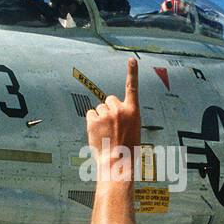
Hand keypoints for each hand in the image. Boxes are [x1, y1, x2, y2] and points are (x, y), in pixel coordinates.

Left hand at [86, 58, 140, 178]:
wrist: (116, 163)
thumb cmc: (126, 150)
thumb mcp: (133, 131)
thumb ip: (125, 118)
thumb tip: (112, 113)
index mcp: (133, 112)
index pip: (132, 88)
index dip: (132, 72)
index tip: (131, 59)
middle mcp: (120, 109)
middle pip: (109, 99)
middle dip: (108, 109)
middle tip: (111, 126)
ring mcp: (106, 114)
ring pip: (99, 108)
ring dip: (100, 118)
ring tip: (105, 133)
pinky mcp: (94, 119)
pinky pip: (90, 115)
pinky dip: (91, 123)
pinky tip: (97, 133)